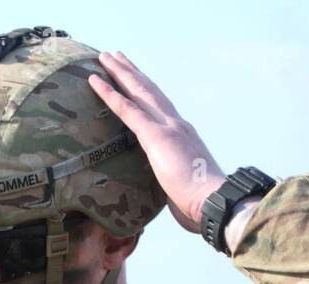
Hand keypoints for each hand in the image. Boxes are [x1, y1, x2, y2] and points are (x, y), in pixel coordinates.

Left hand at [88, 51, 226, 233]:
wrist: (213, 202)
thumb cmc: (199, 203)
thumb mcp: (180, 186)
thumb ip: (171, 179)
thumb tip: (167, 191)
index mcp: (182, 136)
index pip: (160, 108)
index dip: (146, 92)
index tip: (135, 78)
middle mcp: (176, 125)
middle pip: (149, 92)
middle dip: (132, 73)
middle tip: (116, 56)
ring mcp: (166, 127)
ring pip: (138, 92)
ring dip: (120, 73)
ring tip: (104, 56)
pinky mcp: (156, 136)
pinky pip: (127, 110)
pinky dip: (110, 94)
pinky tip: (95, 81)